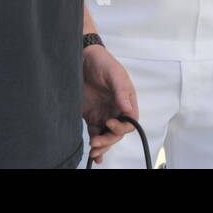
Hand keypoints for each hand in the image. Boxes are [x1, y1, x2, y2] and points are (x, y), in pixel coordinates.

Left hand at [82, 46, 138, 164]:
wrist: (82, 58)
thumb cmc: (102, 62)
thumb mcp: (114, 74)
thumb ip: (121, 91)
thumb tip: (127, 109)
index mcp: (127, 100)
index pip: (130, 121)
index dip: (121, 126)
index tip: (109, 123)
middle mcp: (117, 109)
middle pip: (118, 132)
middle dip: (109, 139)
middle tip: (96, 142)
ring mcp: (104, 113)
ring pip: (107, 135)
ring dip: (102, 145)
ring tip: (93, 150)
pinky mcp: (91, 116)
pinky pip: (95, 133)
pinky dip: (95, 144)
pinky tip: (93, 154)